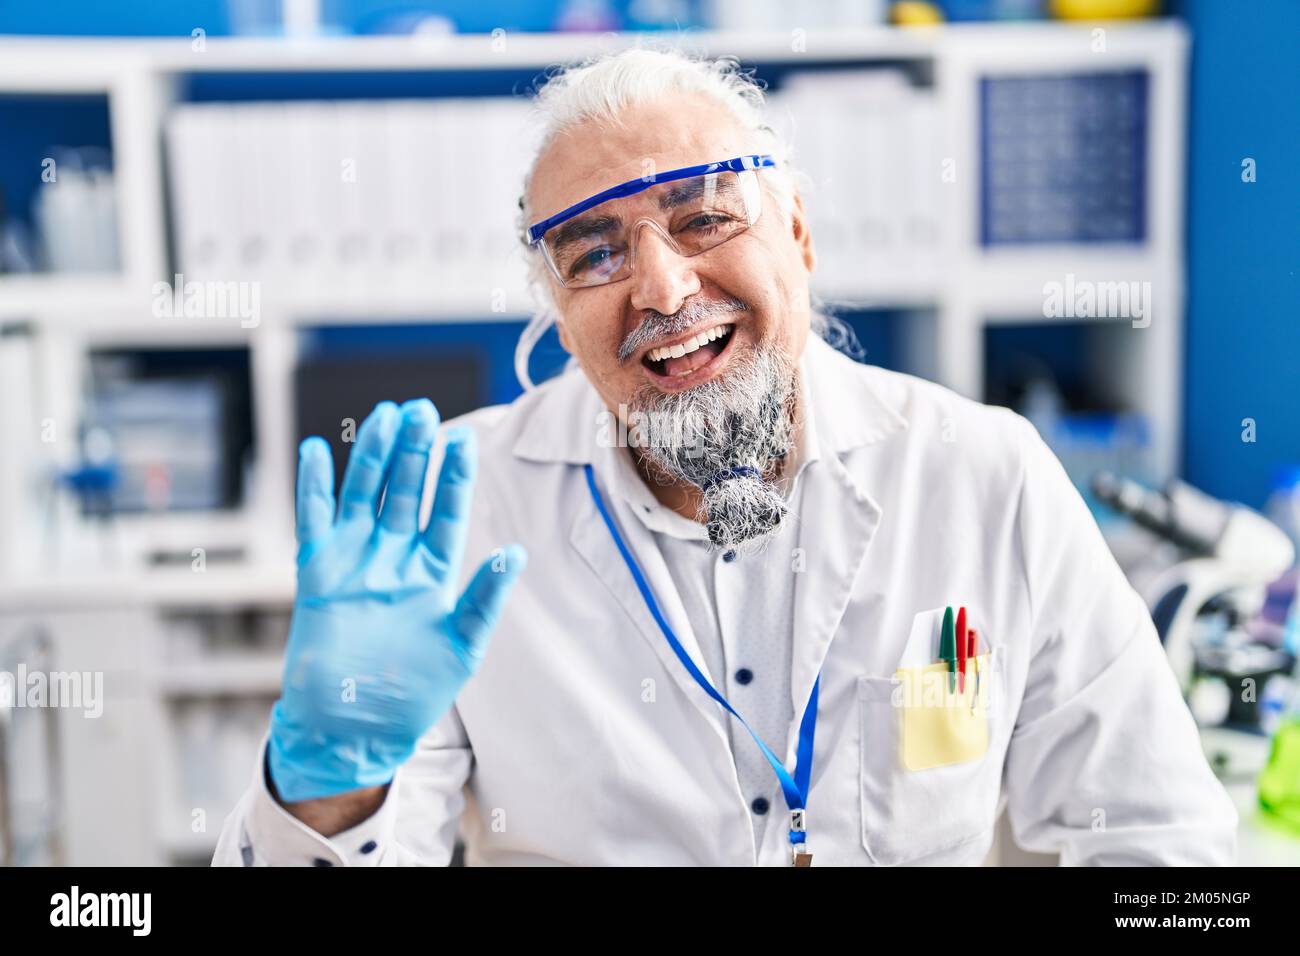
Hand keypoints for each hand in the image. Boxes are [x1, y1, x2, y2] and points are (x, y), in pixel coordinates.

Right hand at [268, 399, 525, 802]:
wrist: (351, 730)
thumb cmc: (411, 695)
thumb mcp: (461, 646)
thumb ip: (484, 598)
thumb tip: (513, 553)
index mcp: (434, 573)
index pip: (448, 512)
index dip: (454, 477)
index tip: (463, 440)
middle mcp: (395, 559)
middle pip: (406, 492)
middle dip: (415, 452)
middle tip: (422, 410)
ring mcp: (356, 561)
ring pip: (364, 495)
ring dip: (373, 456)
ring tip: (384, 415)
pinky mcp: (319, 573)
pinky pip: (314, 520)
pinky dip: (313, 486)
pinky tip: (316, 450)